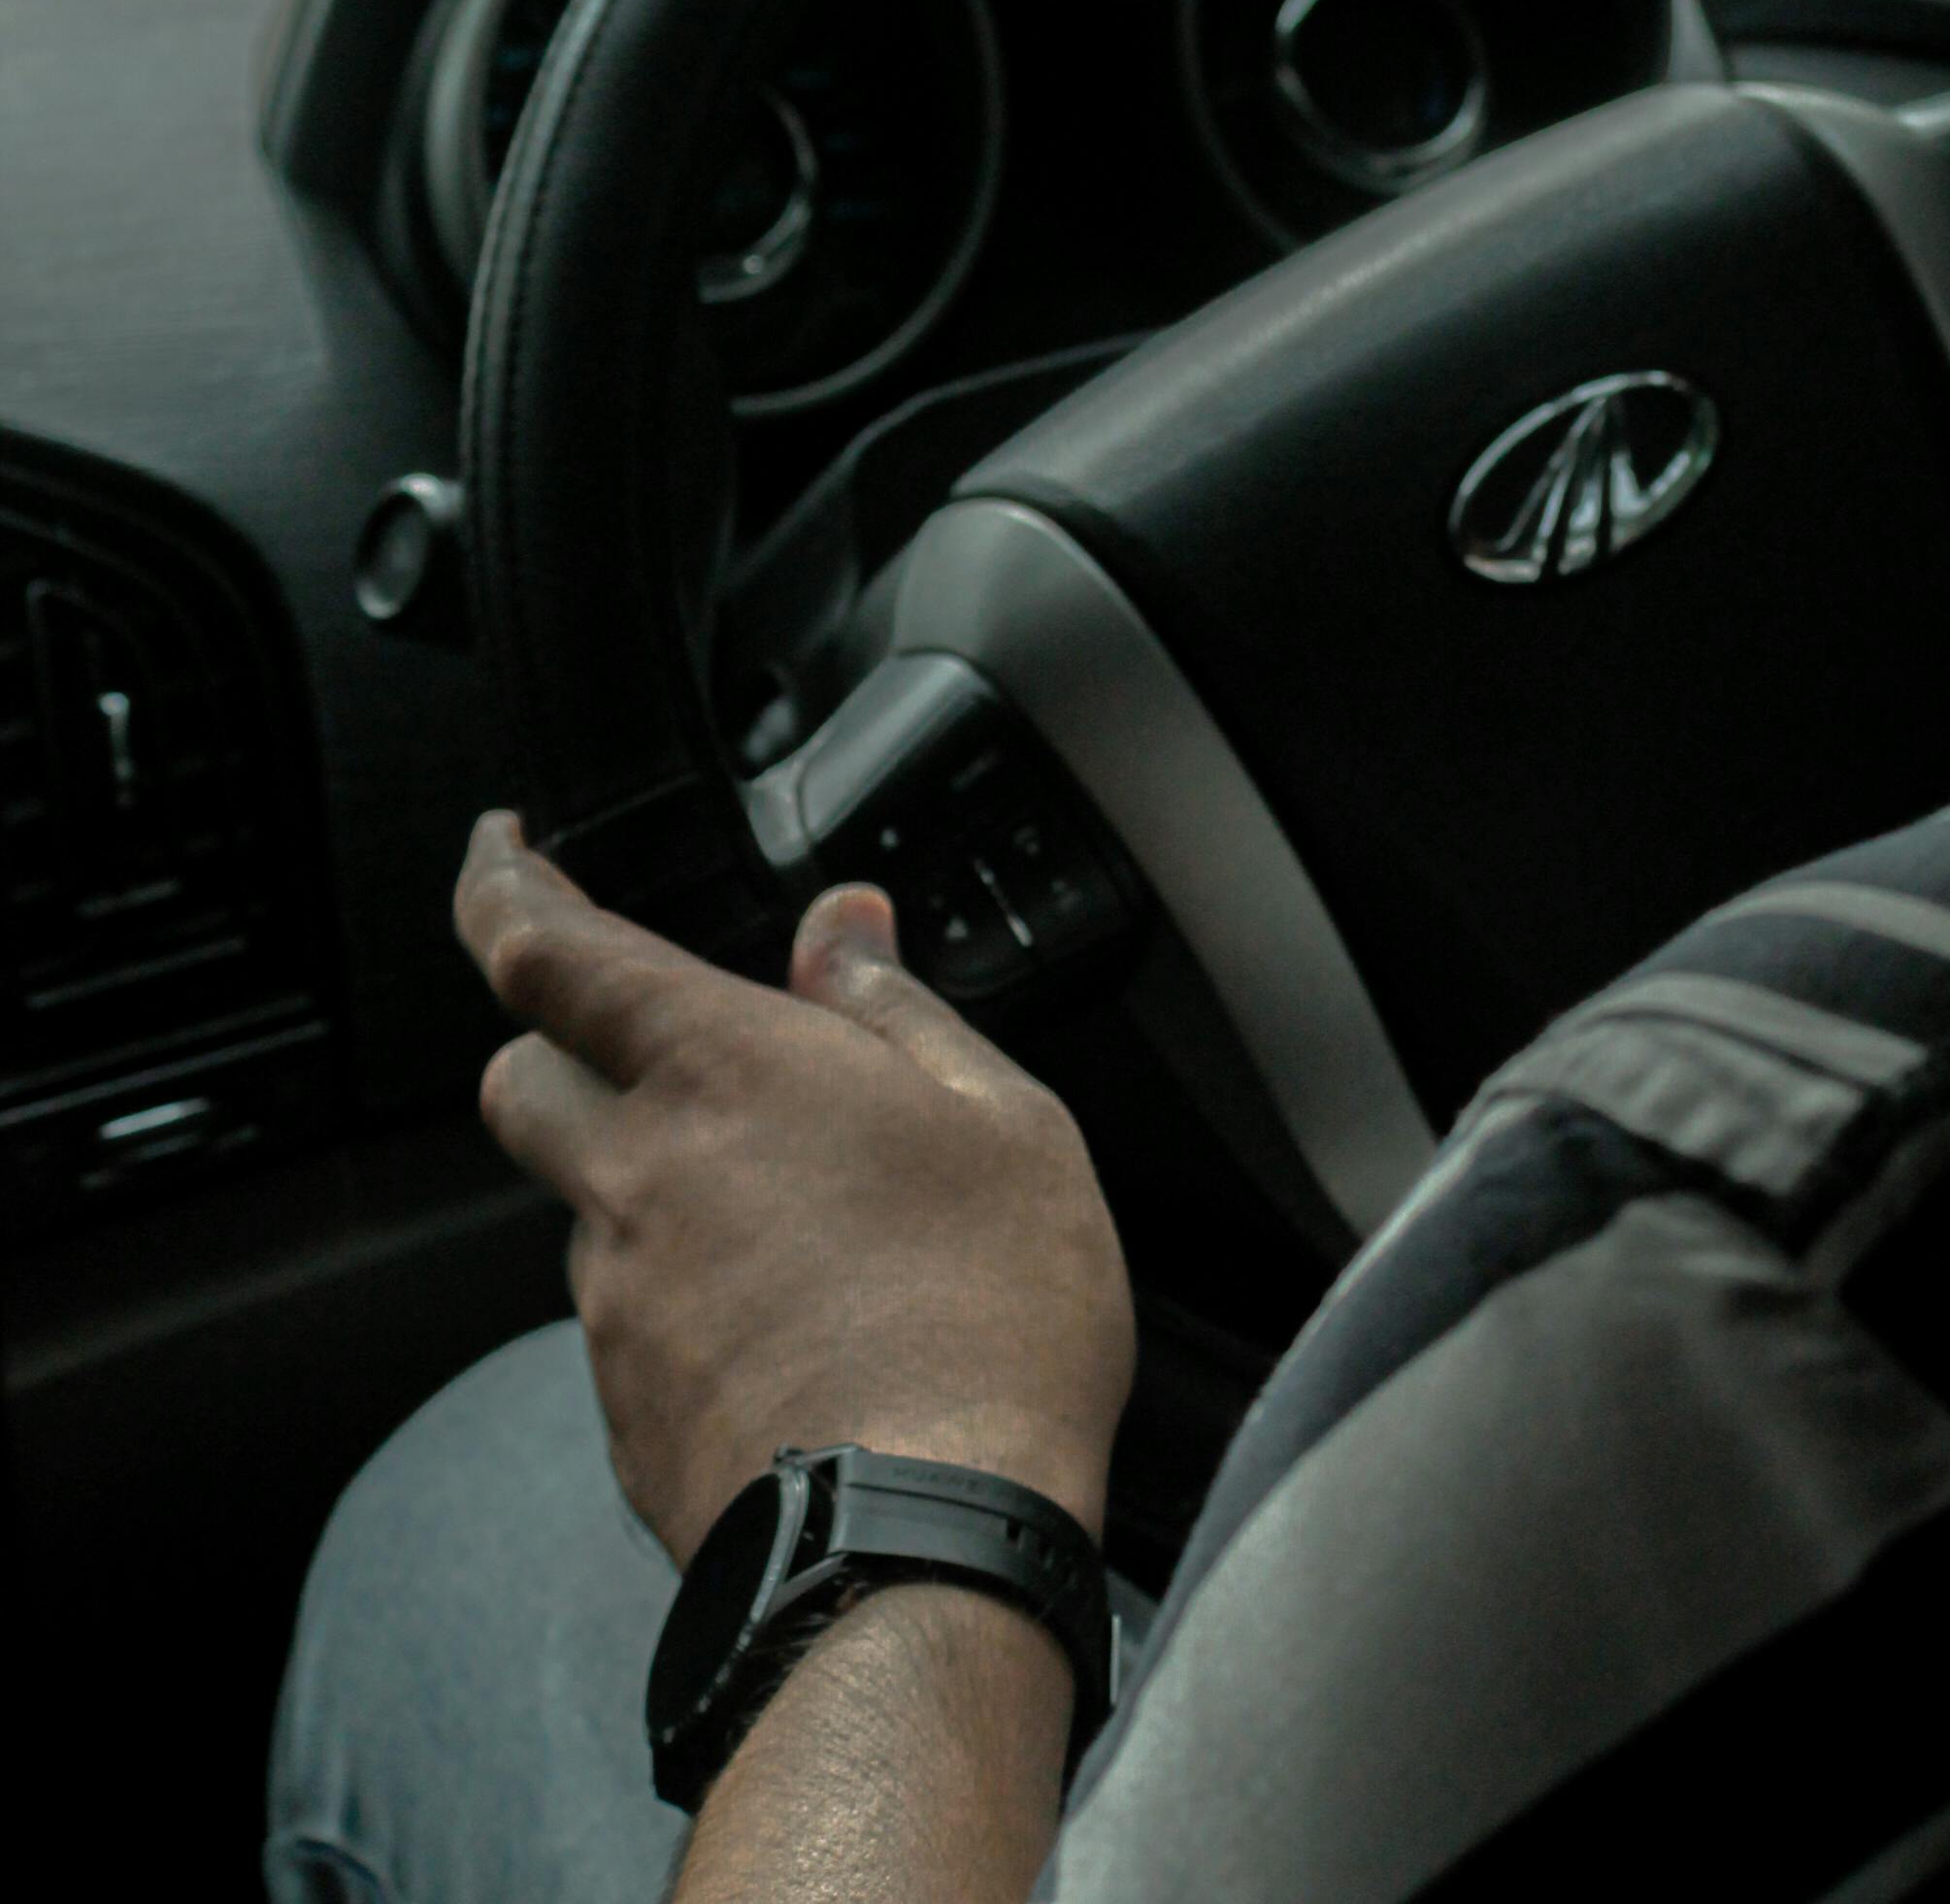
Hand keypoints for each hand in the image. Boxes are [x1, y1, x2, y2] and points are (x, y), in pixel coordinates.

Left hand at [457, 813, 1134, 1568]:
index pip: (543, 948)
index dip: (501, 887)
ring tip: (794, 1226)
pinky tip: (787, 1330)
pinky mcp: (625, 1414)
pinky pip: (626, 1321)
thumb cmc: (989, 1318)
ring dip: (646, 1185)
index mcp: (717, 1069)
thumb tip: (842, 925)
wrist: (924, 1551)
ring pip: (585, 1206)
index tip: (499, 850)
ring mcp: (618, 1305)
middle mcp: (637, 1177)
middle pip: (523, 1078)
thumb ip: (896, 1006)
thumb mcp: (998, 1115)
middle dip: (562, 1045)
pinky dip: (680, 1299)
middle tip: (657, 1052)